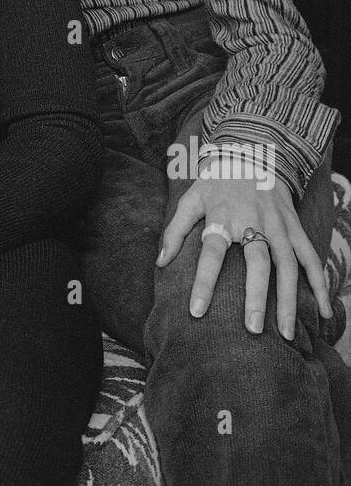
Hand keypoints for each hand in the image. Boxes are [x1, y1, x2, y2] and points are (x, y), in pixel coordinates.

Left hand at [157, 172, 333, 338]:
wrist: (252, 153)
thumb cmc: (217, 182)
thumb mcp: (191, 198)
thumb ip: (175, 230)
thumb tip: (160, 262)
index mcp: (223, 216)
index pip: (212, 252)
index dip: (203, 282)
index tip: (196, 311)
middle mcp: (254, 221)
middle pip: (258, 262)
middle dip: (256, 297)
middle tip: (252, 329)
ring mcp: (279, 226)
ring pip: (289, 265)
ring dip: (288, 300)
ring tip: (285, 333)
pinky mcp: (296, 228)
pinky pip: (312, 259)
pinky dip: (320, 285)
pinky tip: (325, 312)